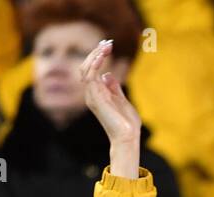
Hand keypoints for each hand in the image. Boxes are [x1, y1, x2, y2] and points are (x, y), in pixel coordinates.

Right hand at [79, 39, 141, 177]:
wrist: (128, 137)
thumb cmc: (127, 123)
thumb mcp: (121, 100)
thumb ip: (114, 88)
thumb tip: (108, 74)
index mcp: (97, 94)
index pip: (91, 70)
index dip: (97, 56)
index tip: (107, 45)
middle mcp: (91, 94)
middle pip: (85, 67)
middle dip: (95, 52)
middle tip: (107, 42)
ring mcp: (92, 96)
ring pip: (86, 69)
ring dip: (95, 55)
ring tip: (106, 45)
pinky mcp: (95, 97)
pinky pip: (90, 75)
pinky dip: (95, 63)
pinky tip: (103, 55)